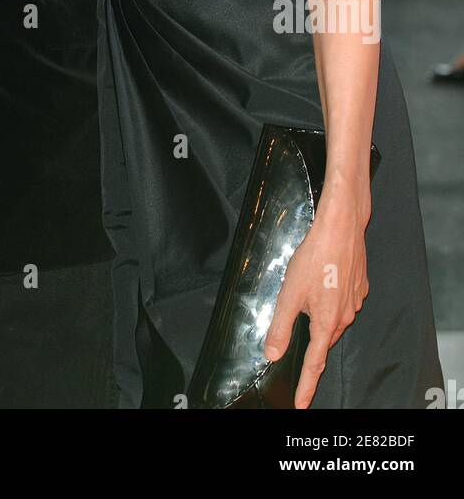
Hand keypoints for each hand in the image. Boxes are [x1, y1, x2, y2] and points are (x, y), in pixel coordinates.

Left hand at [262, 198, 369, 408]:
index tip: (301, 404)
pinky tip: (324, 283)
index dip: (306, 386)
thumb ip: (280, 327)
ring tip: (309, 296)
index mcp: (327, 323)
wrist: (342, 228)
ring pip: (334, 320)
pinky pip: (343, 302)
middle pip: (324, 340)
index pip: (314, 363)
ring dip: (321, 317)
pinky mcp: (360, 287)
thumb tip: (271, 354)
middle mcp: (345, 317)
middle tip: (300, 346)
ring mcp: (355, 302)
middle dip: (313, 345)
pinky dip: (332, 300)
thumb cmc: (315, 257)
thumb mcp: (289, 294)